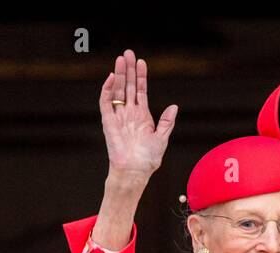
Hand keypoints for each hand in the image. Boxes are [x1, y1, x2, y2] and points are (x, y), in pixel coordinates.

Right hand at [99, 50, 176, 184]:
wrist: (134, 172)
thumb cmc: (148, 160)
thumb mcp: (162, 139)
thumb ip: (167, 123)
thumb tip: (174, 106)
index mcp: (142, 116)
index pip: (141, 91)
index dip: (141, 76)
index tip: (142, 62)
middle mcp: (129, 113)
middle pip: (129, 86)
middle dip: (129, 69)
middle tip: (128, 52)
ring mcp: (118, 116)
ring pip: (118, 90)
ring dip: (119, 74)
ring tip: (121, 59)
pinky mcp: (108, 121)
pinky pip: (106, 102)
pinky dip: (107, 90)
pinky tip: (112, 77)